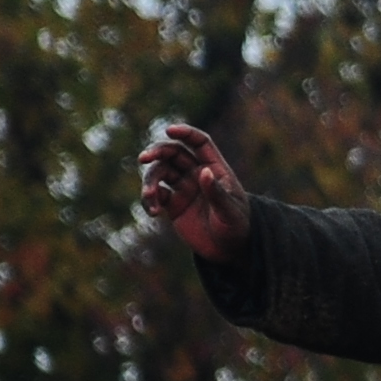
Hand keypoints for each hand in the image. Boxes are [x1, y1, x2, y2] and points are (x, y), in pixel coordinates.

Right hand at [136, 122, 254, 264]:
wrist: (230, 251)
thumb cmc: (237, 227)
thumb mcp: (230, 211)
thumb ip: (216, 193)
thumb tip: (204, 172)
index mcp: (215, 168)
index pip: (200, 143)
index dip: (185, 133)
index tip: (170, 130)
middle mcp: (197, 174)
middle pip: (173, 153)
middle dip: (157, 152)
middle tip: (143, 158)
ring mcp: (183, 188)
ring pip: (160, 173)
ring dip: (150, 181)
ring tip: (150, 197)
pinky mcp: (172, 205)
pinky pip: (155, 195)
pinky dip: (149, 200)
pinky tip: (152, 212)